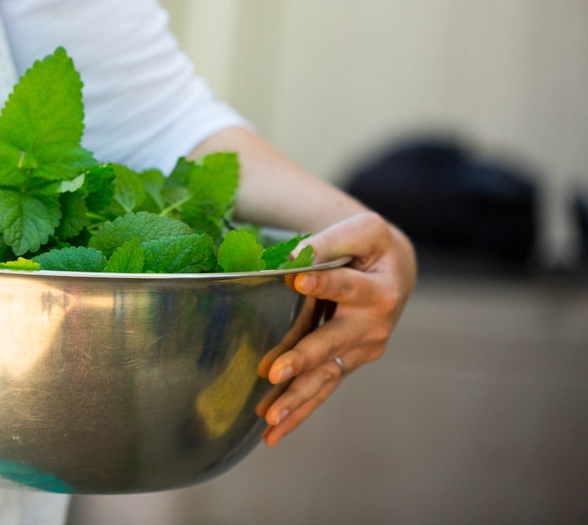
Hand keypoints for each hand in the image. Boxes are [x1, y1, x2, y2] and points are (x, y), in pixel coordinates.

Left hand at [260, 211, 415, 445]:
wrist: (395, 271)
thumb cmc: (371, 246)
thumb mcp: (361, 231)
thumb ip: (329, 242)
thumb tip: (290, 258)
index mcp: (380, 288)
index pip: (346, 284)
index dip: (323, 284)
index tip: (296, 280)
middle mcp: (373, 325)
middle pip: (333, 342)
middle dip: (303, 358)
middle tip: (275, 372)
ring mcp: (361, 350)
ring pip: (325, 376)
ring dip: (296, 399)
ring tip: (269, 419)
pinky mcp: (347, 364)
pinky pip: (321, 389)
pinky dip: (298, 411)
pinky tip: (272, 433)